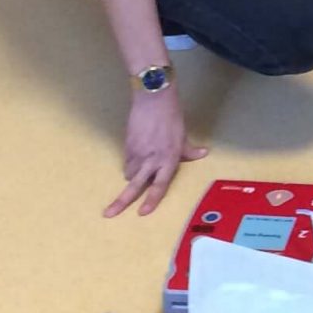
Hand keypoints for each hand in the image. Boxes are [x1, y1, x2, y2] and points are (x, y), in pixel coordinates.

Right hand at [108, 85, 207, 217]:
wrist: (153, 99)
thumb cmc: (172, 116)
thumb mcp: (183, 136)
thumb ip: (190, 150)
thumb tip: (203, 153)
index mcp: (168, 159)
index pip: (160, 185)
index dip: (151, 200)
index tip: (142, 212)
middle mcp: (151, 160)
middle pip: (134, 186)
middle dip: (121, 201)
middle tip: (108, 213)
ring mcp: (137, 153)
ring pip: (129, 174)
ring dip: (132, 177)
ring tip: (136, 172)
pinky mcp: (127, 145)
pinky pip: (126, 161)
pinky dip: (130, 163)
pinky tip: (135, 156)